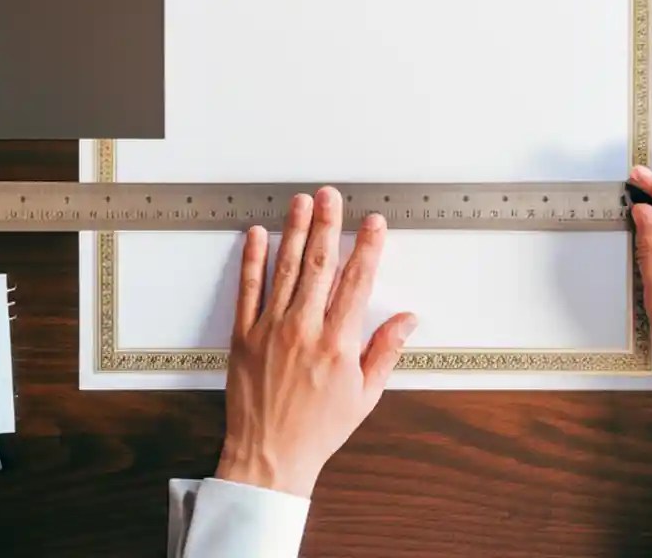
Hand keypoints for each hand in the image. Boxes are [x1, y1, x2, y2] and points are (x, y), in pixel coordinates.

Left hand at [216, 187, 416, 496]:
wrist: (269, 456)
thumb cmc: (317, 430)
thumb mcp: (365, 395)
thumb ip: (385, 351)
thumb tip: (407, 319)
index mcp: (338, 344)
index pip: (356, 282)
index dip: (367, 247)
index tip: (373, 223)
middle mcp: (304, 330)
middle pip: (318, 265)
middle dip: (327, 225)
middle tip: (330, 195)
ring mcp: (271, 329)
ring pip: (284, 269)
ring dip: (294, 231)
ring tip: (301, 203)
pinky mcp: (244, 336)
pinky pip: (248, 290)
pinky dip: (253, 260)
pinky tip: (258, 236)